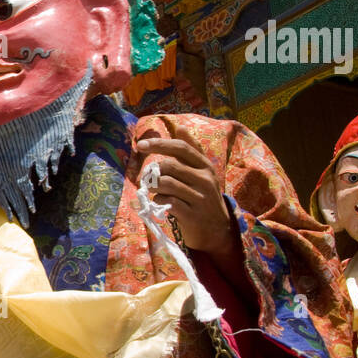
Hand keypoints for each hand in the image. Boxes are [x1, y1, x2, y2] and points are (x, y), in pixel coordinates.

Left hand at [135, 133, 234, 253]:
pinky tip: (160, 203)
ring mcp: (200, 198)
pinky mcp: (192, 215)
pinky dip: (158, 201)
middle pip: (170, 166)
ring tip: (155, 192)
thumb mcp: (202, 172)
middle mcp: (205, 180)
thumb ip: (191, 151)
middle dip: (152, 172)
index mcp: (205, 166)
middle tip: (147, 179)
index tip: (140, 145)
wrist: (217, 231)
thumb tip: (181, 126)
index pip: (181, 148)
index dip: (159, 144)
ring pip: (166, 183)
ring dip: (154, 187)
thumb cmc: (203, 197)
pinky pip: (167, 202)